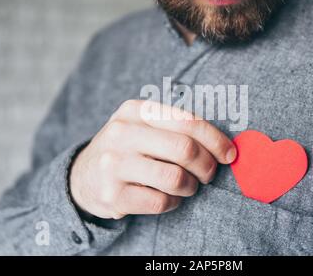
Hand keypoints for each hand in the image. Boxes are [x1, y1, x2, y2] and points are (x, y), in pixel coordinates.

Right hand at [69, 100, 236, 219]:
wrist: (83, 176)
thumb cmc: (127, 148)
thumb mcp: (142, 125)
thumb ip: (176, 128)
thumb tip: (224, 146)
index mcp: (135, 110)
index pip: (187, 121)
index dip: (216, 139)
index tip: (229, 154)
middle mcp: (122, 133)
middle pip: (185, 149)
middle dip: (207, 166)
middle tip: (209, 174)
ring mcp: (114, 164)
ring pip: (175, 178)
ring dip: (191, 186)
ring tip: (187, 186)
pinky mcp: (112, 194)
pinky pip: (161, 202)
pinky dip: (174, 202)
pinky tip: (169, 198)